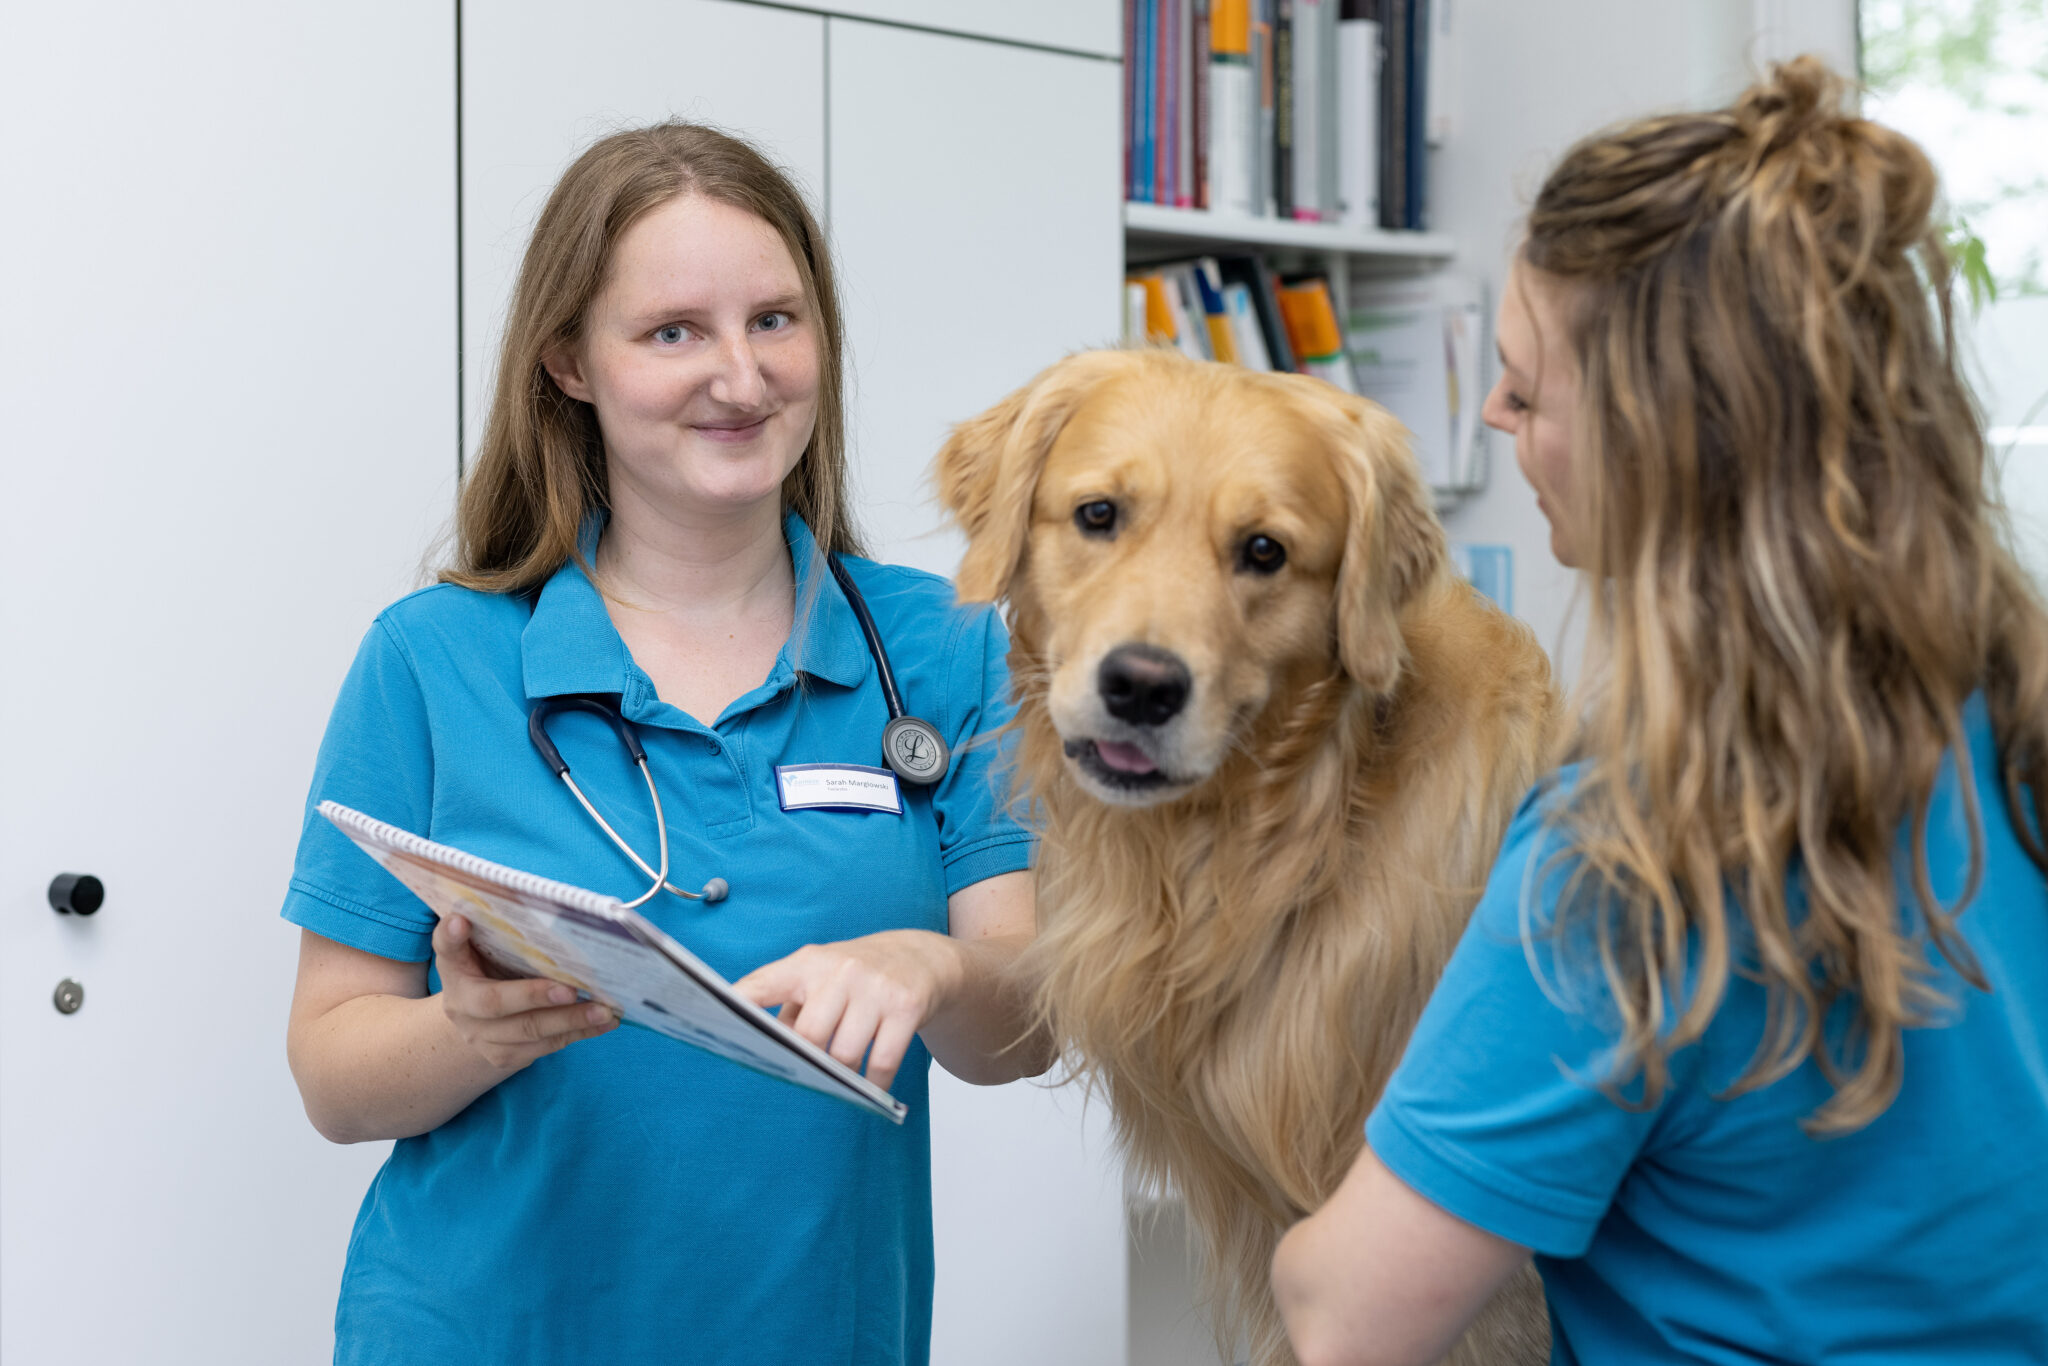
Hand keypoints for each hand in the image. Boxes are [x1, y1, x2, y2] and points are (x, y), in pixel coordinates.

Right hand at [433, 913, 617, 1072]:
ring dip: (570, 1020)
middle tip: (571, 989)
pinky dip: (578, 1033)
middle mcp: (461, 1007)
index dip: (452, 936)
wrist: (476, 1021)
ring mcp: (482, 1037)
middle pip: (495, 1003)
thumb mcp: (482, 949)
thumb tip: (499, 906)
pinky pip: (545, 1047)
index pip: (446, 948)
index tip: (461, 921)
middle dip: (535, 996)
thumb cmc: (488, 972)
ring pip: (528, 1031)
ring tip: (604, 1010)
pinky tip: (604, 1022)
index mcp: (454, 969)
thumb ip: (489, 929)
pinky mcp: (505, 1057)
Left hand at [732, 930, 962, 1090]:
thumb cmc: (856, 975)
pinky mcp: (906, 1006)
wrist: (920, 958)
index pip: (763, 984)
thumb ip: (788, 1010)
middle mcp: (841, 969)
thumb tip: (759, 1052)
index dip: (737, 1005)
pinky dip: (873, 1085)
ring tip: (840, 1083)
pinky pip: (883, 1062)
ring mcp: (876, 987)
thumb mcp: (819, 978)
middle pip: (809, 1035)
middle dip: (807, 1063)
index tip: (716, 1026)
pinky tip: (870, 1088)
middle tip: (807, 1078)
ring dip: (841, 1078)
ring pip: (845, 1054)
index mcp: (808, 963)